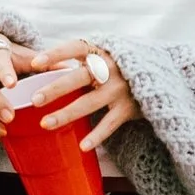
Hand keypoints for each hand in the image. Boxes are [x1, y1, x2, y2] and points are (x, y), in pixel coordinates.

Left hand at [23, 39, 139, 154]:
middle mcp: (110, 69)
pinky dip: (96, 135)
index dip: (55, 54)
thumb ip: (80, 59)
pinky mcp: (128, 108)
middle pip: (78, 78)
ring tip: (45, 124)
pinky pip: (109, 124)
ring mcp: (119, 89)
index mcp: (99, 52)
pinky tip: (82, 146)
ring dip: (66, 114)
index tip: (35, 64)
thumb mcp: (103, 54)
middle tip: (35, 100)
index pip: (75, 48)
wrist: (159, 74)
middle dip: (55, 89)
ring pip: (89, 103)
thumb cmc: (119, 64)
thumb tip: (41, 66)